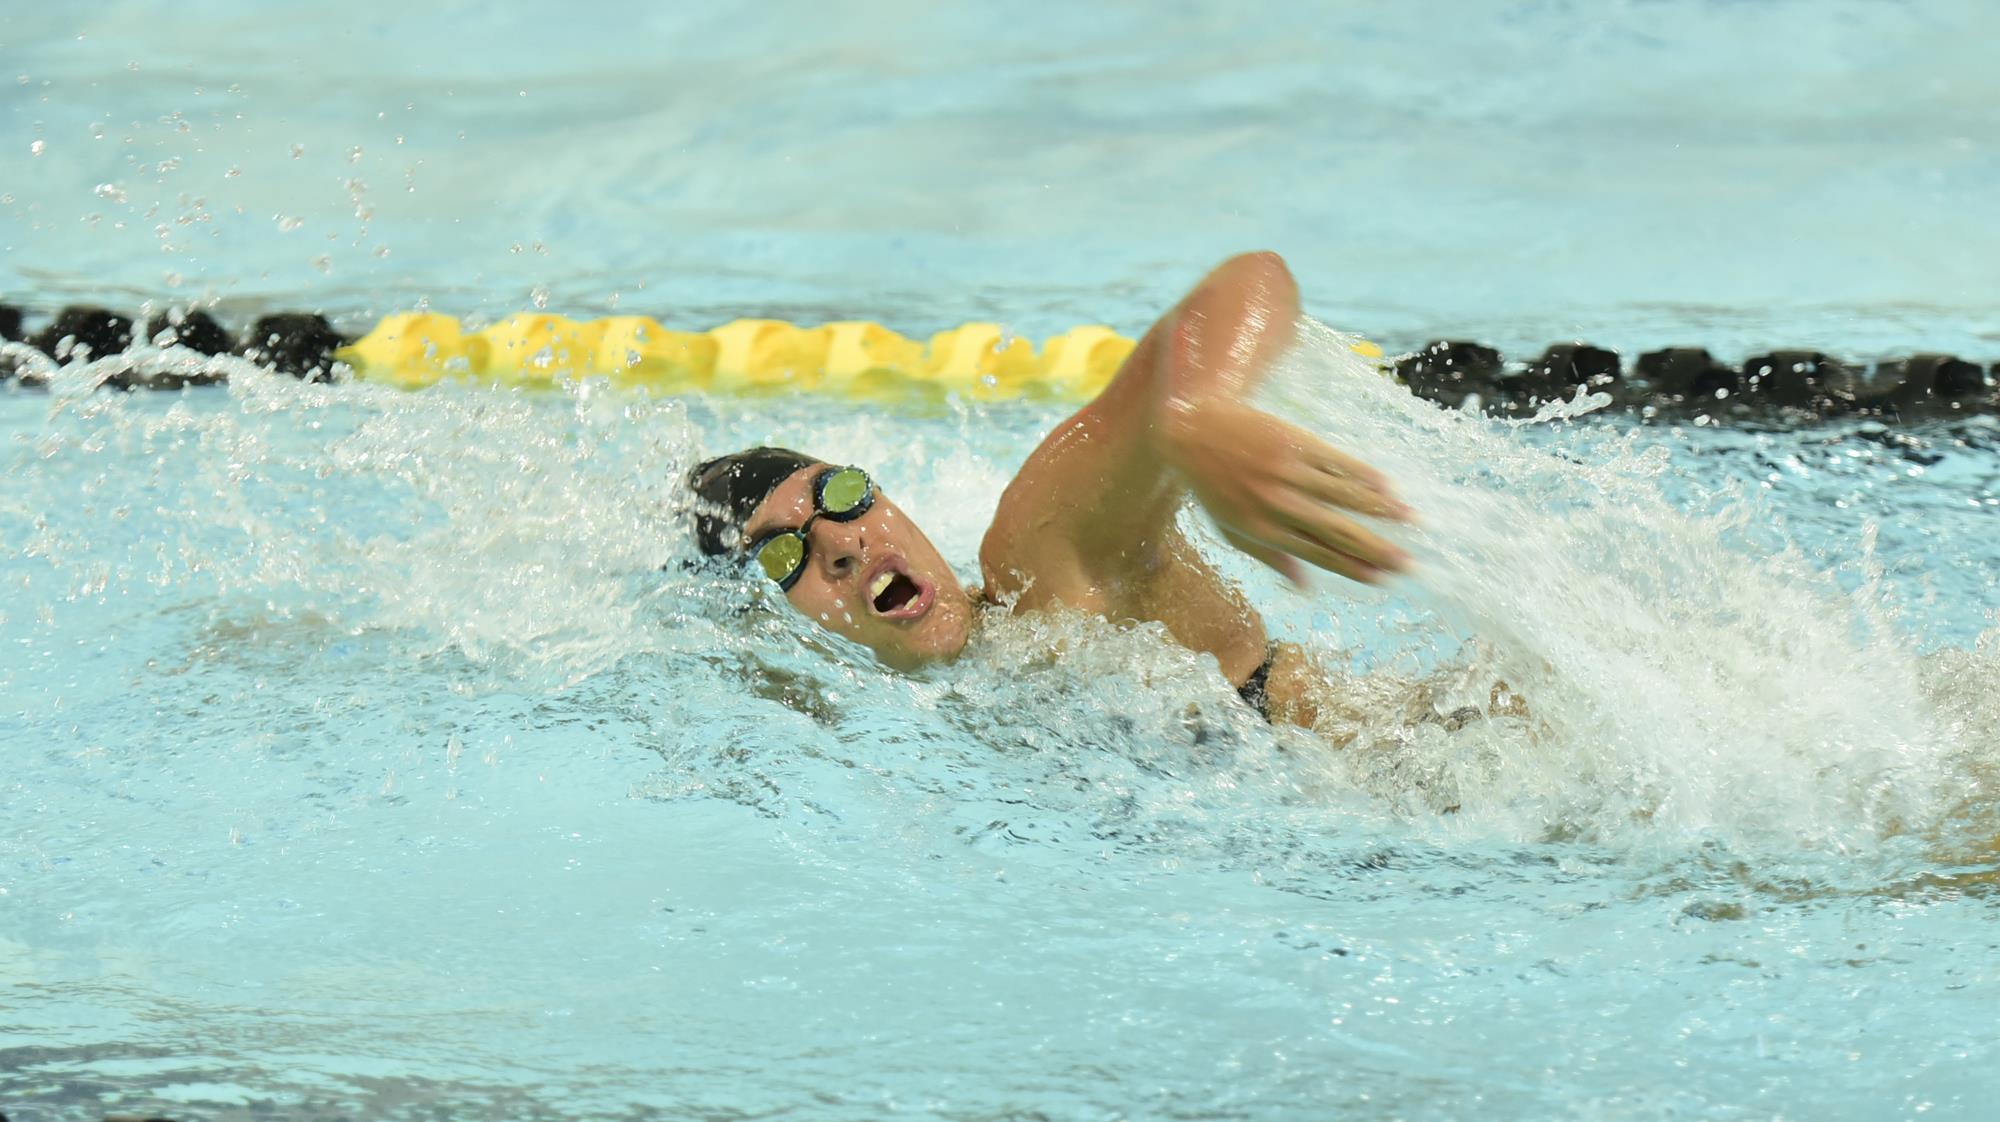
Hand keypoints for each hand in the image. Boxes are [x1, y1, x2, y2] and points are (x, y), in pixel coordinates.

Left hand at [1160, 400, 1411, 585]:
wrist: (1193, 429)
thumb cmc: (1211, 486)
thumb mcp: (1231, 530)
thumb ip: (1271, 558)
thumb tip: (1305, 587)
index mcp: (1264, 530)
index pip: (1320, 555)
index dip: (1353, 568)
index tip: (1382, 579)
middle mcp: (1280, 505)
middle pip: (1339, 531)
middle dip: (1376, 549)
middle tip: (1407, 563)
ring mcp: (1289, 473)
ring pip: (1345, 495)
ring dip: (1381, 509)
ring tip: (1410, 519)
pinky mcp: (1295, 443)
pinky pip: (1337, 462)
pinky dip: (1364, 474)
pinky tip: (1387, 484)